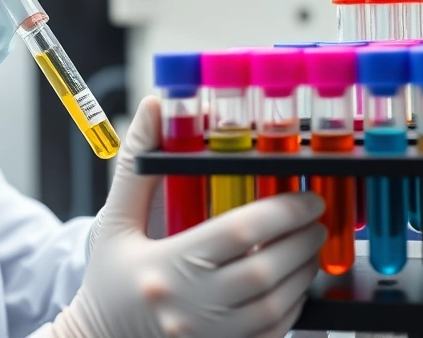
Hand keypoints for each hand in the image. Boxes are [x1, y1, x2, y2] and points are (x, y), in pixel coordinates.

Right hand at [50, 96, 325, 337]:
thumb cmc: (108, 279)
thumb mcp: (115, 221)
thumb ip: (138, 164)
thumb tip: (155, 107)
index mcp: (162, 269)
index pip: (237, 233)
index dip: (281, 212)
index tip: (305, 197)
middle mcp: (187, 309)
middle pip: (265, 272)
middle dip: (301, 243)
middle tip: (314, 220)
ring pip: (276, 308)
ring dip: (302, 275)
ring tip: (308, 248)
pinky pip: (272, 334)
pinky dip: (291, 308)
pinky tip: (293, 285)